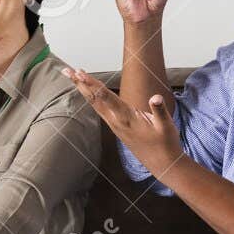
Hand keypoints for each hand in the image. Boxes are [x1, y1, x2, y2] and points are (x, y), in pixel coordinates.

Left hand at [63, 67, 181, 174]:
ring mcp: (114, 125)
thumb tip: (155, 98)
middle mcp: (116, 121)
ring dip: (83, 89)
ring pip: (94, 104)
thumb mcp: (167, 126)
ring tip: (72, 76)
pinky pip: (99, 109)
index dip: (93, 84)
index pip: (106, 97)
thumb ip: (160, 110)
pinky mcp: (116, 127)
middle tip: (67, 70)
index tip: (80, 73)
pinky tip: (87, 92)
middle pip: (94, 99)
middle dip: (80, 83)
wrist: (162, 163)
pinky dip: (91, 98)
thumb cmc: (165, 143)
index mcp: (127, 118)